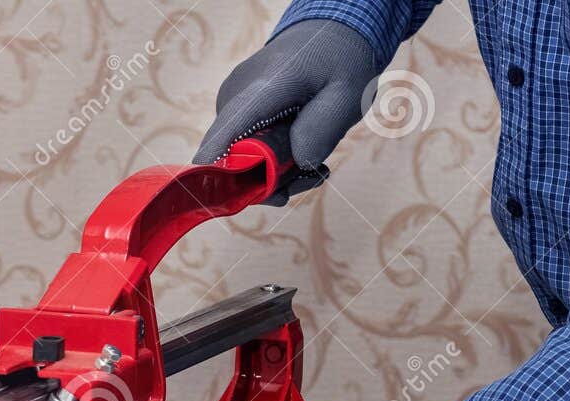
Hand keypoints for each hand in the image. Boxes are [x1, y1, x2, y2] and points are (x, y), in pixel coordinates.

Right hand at [193, 20, 379, 202]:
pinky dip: (271, 161)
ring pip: (239, 160)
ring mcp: (230, 104)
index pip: (225, 136)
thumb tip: (297, 163)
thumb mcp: (349, 92)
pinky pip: (244, 150)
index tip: (241, 198)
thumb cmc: (340, 60)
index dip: (220, 173)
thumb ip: (323, 128)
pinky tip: (300, 152)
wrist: (327, 33)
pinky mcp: (233, 112)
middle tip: (315, 175)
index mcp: (263, 87)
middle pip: (234, 160)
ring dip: (276, 173)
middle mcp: (235, 96)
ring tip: (314, 163)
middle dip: (272, 181)